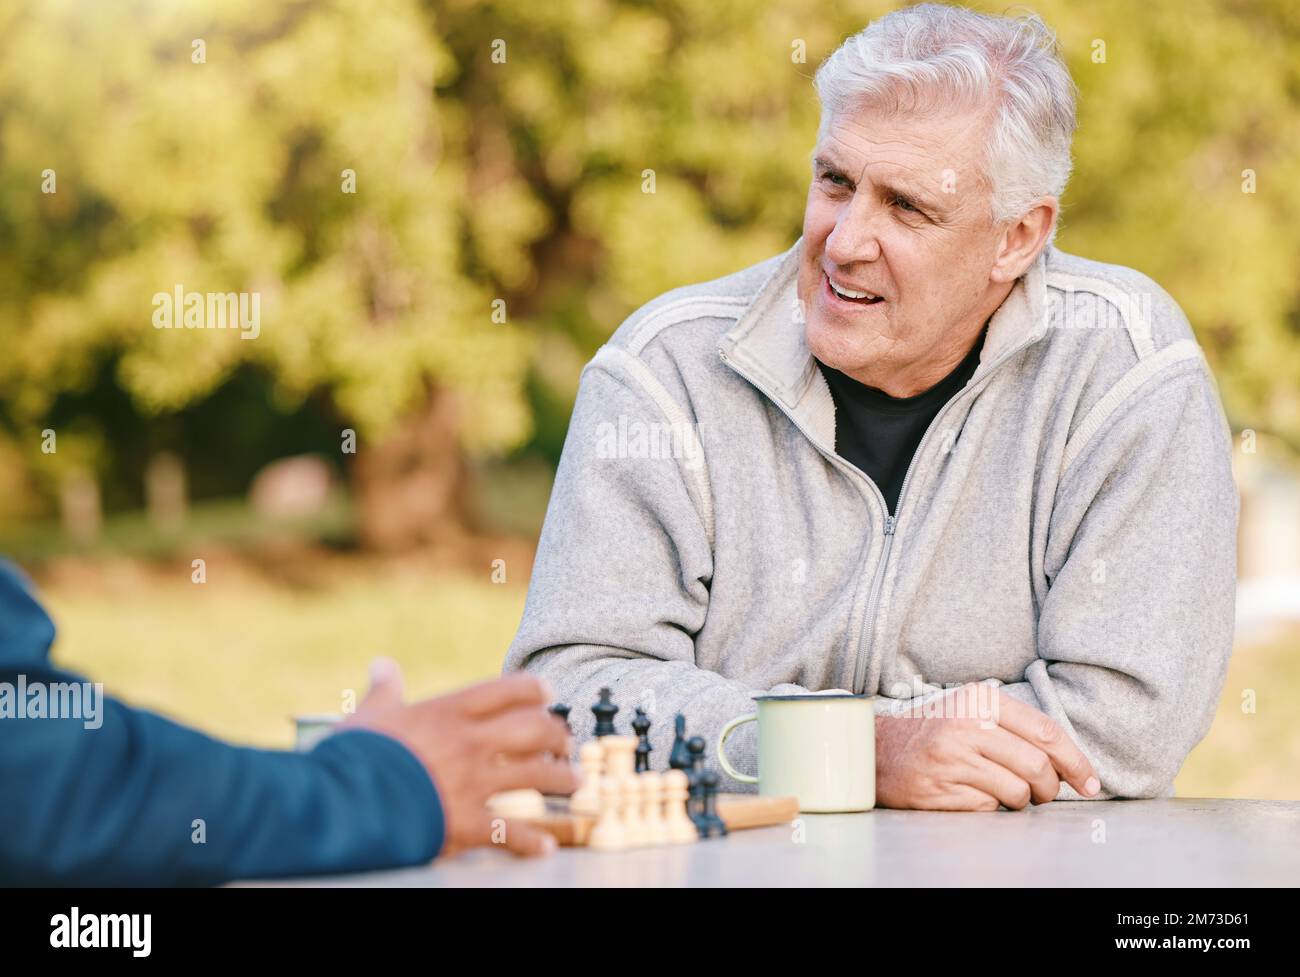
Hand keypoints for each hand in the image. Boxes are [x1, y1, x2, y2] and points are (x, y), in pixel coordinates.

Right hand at [341, 659, 578, 855]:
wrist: (344, 800)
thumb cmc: (355, 756)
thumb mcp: (370, 715)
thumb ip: (384, 691)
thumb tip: (382, 665)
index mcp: (449, 712)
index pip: (507, 690)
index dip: (535, 690)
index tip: (548, 695)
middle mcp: (470, 743)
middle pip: (533, 729)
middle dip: (557, 734)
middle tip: (566, 743)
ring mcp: (473, 783)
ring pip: (536, 775)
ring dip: (561, 779)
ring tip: (576, 783)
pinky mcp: (467, 822)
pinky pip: (510, 832)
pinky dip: (531, 841)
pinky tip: (546, 845)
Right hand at [875, 682, 1100, 810]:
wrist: (879, 751)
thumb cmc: (936, 733)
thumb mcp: (973, 712)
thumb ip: (1016, 728)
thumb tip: (1069, 765)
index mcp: (981, 700)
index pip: (1046, 732)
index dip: (1076, 762)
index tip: (1090, 783)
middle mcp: (967, 724)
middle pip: (1037, 766)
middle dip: (1051, 788)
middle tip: (1046, 794)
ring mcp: (953, 758)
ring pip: (1018, 792)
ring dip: (1021, 800)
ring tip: (1004, 791)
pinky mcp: (942, 788)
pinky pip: (990, 806)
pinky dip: (991, 806)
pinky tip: (973, 793)